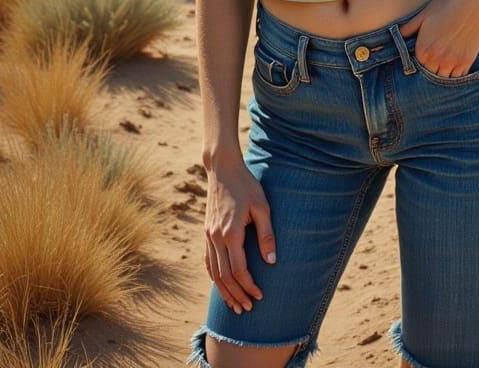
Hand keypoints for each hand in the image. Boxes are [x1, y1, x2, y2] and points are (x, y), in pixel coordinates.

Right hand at [204, 155, 276, 313]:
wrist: (223, 169)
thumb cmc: (246, 185)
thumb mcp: (262, 207)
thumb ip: (267, 235)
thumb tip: (272, 262)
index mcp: (231, 232)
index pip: (238, 270)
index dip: (249, 286)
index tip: (260, 295)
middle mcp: (216, 237)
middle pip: (224, 276)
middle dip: (236, 294)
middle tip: (248, 309)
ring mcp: (208, 235)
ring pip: (213, 271)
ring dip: (223, 291)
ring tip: (234, 305)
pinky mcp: (206, 232)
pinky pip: (208, 261)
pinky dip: (214, 277)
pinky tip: (221, 285)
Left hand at [398, 0, 478, 76]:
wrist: (472, 2)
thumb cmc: (446, 5)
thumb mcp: (424, 14)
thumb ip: (409, 27)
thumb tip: (399, 34)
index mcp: (423, 49)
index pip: (418, 65)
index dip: (422, 61)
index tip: (426, 56)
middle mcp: (436, 58)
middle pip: (431, 73)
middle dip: (432, 68)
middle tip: (436, 61)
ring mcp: (452, 61)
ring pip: (444, 77)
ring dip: (443, 73)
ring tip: (445, 65)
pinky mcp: (467, 61)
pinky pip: (459, 77)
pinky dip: (457, 75)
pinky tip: (456, 68)